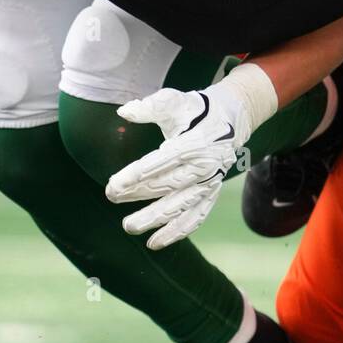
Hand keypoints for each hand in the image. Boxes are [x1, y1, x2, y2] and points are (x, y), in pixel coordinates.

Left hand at [106, 65, 278, 249]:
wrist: (232, 119)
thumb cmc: (197, 110)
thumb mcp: (176, 101)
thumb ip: (151, 106)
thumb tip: (124, 112)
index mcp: (194, 143)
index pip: (161, 162)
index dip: (137, 174)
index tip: (114, 184)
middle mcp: (204, 167)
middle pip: (167, 186)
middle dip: (136, 194)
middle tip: (111, 196)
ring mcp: (209, 183)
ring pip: (179, 207)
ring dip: (154, 220)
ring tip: (129, 227)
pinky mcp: (211, 194)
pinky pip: (195, 217)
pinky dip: (177, 231)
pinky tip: (155, 242)